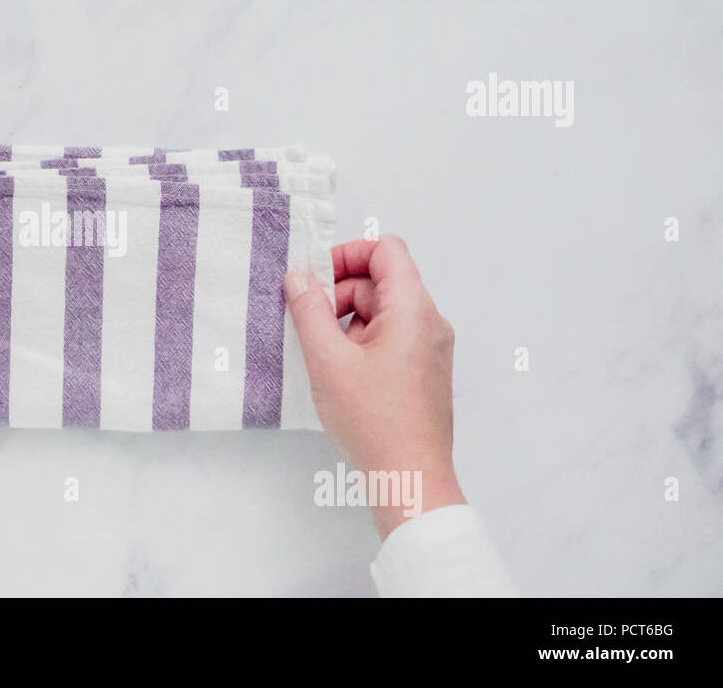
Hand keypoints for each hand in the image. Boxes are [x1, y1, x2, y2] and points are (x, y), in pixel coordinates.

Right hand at [285, 234, 465, 538]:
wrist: (411, 477)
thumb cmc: (373, 420)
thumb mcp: (328, 360)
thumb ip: (309, 311)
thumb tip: (299, 276)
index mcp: (414, 309)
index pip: (386, 249)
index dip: (347, 254)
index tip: (315, 281)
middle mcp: (430, 322)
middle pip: (381, 281)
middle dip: (340, 294)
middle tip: (308, 324)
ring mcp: (430, 348)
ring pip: (383, 311)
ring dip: (348, 321)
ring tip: (323, 355)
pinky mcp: (424, 371)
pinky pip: (391, 337)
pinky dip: (361, 342)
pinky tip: (339, 372)